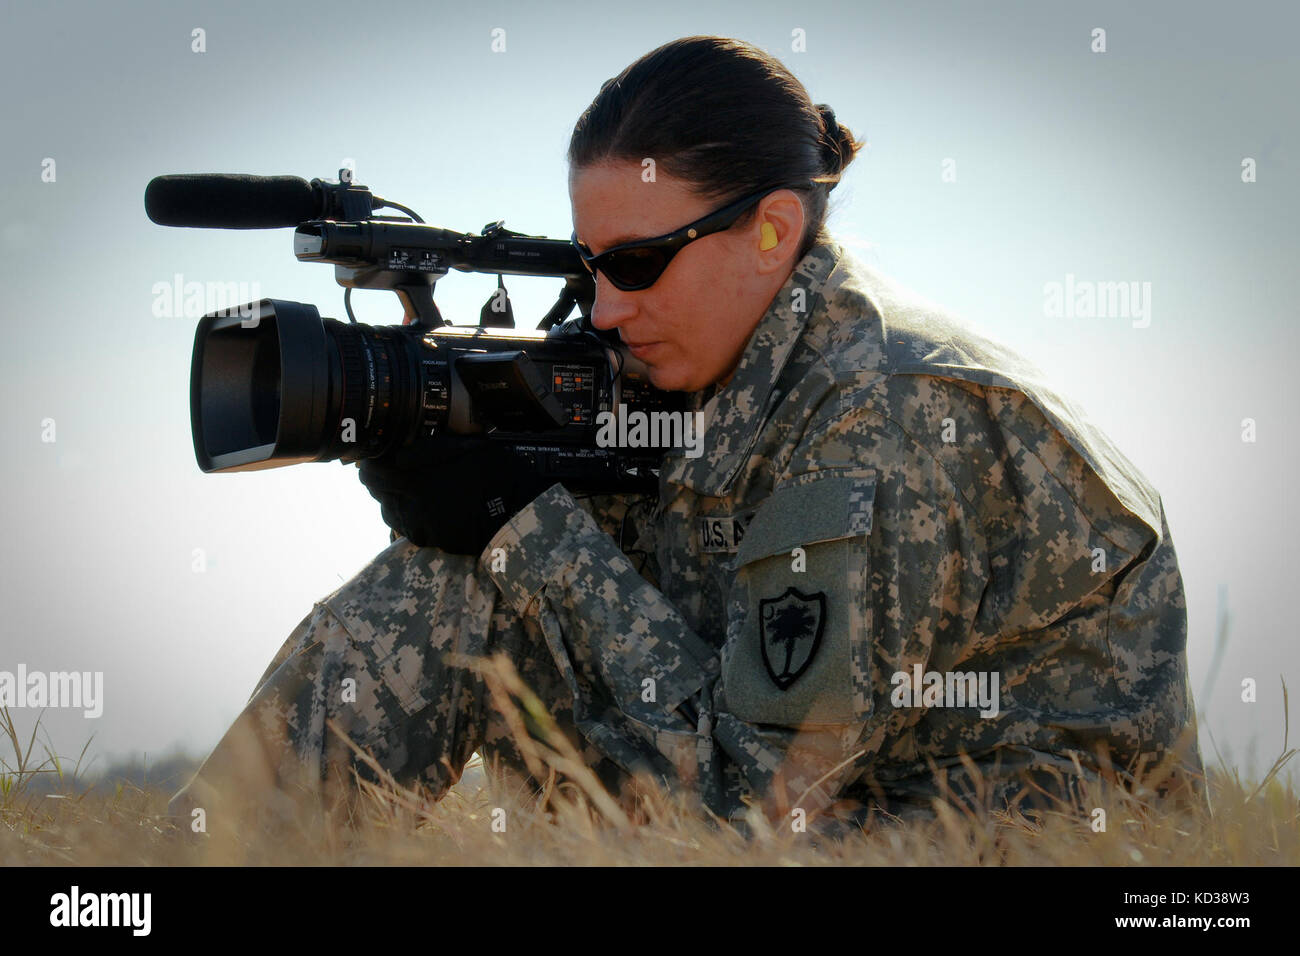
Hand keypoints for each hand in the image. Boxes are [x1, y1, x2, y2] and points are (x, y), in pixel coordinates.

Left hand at [357, 435, 555, 554]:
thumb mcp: (467, 448)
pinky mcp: (436, 543)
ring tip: (407, 485)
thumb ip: (429, 449)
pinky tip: (424, 504)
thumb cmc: (498, 475)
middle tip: (391, 467)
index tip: (373, 455)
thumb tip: (398, 455)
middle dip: (380, 480)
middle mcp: (415, 510)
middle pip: (378, 495)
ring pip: (391, 513)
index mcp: (419, 483)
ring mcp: (425, 530)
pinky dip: (410, 515)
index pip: (373, 475)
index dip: (368, 463)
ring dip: (393, 498)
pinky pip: (410, 528)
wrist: (522, 515)